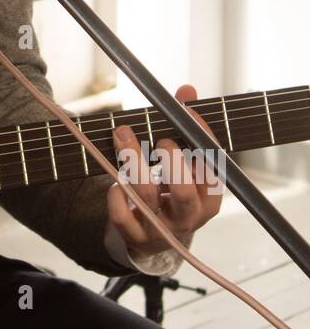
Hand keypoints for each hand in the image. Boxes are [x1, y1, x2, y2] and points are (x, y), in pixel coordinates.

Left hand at [107, 84, 223, 257]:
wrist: (158, 237)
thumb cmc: (175, 192)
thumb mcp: (187, 164)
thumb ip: (187, 127)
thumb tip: (186, 90)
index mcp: (209, 198)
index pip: (213, 168)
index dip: (201, 137)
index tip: (186, 111)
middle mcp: (189, 217)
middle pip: (183, 192)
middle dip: (170, 159)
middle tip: (161, 139)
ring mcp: (161, 229)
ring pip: (146, 198)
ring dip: (132, 162)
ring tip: (123, 136)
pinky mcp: (135, 237)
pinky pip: (122, 217)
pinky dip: (116, 196)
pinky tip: (116, 182)